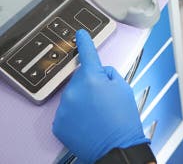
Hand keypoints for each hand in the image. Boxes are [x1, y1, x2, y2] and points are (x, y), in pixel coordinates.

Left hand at [52, 30, 148, 163]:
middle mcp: (74, 90)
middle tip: (104, 101)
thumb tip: (99, 74)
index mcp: (92, 78)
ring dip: (82, 100)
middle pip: (80, 79)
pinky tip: (87, 123)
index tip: (79, 34)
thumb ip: (108, 74)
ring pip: (73, 95)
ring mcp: (64, 108)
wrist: (116, 149)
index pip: (87, 54)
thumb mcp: (124, 88)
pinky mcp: (58, 123)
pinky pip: (66, 112)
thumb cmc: (123, 121)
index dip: (84, 42)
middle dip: (90, 85)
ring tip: (97, 115)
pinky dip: (75, 116)